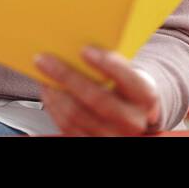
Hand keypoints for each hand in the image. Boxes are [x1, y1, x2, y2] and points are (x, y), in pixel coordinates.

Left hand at [35, 47, 160, 135]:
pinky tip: (48, 91)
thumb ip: (111, 62)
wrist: (134, 114)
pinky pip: (67, 127)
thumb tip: (76, 45)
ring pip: (77, 115)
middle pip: (97, 99)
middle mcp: (132, 121)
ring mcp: (112, 136)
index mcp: (145, 97)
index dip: (107, 65)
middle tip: (45, 59)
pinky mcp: (92, 142)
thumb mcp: (129, 72)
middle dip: (67, 76)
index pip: (129, 80)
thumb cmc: (127, 86)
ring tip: (42, 74)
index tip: (85, 49)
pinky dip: (53, 107)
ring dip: (54, 92)